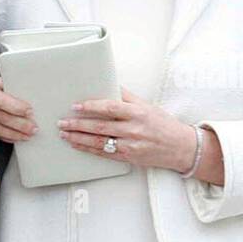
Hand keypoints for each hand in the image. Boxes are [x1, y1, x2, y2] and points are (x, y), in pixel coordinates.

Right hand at [0, 73, 35, 142]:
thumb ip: (1, 86)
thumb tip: (22, 95)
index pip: (1, 99)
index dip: (17, 107)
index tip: (29, 111)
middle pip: (0, 117)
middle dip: (19, 125)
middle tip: (33, 128)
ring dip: (13, 134)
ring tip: (26, 136)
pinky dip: (2, 136)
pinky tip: (12, 137)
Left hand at [58, 88, 196, 171]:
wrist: (180, 148)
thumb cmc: (163, 124)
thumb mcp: (146, 105)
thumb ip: (126, 96)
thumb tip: (108, 83)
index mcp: (137, 113)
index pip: (110, 108)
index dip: (91, 106)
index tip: (76, 106)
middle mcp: (133, 130)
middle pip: (100, 127)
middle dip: (78, 124)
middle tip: (62, 121)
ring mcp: (130, 146)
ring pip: (99, 142)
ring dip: (79, 138)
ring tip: (64, 133)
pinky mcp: (128, 158)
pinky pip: (104, 154)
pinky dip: (88, 149)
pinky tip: (77, 145)